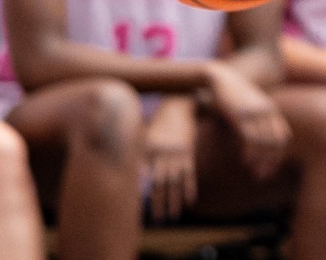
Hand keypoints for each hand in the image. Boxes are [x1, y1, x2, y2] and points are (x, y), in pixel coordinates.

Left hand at [142, 96, 200, 221]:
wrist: (179, 107)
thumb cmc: (159, 124)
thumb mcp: (146, 136)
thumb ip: (139, 153)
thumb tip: (135, 174)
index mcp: (149, 150)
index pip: (145, 176)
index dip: (143, 192)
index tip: (137, 208)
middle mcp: (163, 154)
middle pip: (160, 183)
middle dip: (159, 202)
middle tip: (158, 218)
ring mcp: (177, 154)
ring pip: (175, 182)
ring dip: (174, 200)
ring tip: (173, 215)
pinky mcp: (189, 153)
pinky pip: (189, 173)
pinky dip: (189, 187)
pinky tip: (189, 200)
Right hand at [204, 63, 288, 178]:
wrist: (218, 77)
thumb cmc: (231, 94)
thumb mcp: (246, 106)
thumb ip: (253, 120)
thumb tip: (253, 138)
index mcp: (270, 109)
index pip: (283, 136)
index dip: (278, 154)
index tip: (269, 168)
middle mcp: (266, 111)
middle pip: (277, 141)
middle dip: (272, 161)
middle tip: (261, 175)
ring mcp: (255, 113)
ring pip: (265, 142)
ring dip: (261, 160)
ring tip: (254, 171)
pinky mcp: (241, 115)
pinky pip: (250, 138)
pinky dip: (250, 152)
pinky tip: (245, 161)